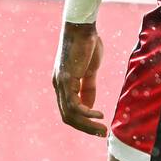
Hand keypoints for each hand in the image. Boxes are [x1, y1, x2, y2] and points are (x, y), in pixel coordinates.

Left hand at [53, 21, 106, 136]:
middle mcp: (58, 86)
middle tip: (101, 134)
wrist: (82, 27)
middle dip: (85, 128)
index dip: (82, 122)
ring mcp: (60, 84)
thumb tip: (90, 105)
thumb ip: (88, 86)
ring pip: (70, 114)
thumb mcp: (90, 69)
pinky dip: (86, 113)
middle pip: (68, 117)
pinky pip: (74, 105)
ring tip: (102, 129)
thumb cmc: (87, 44)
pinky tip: (98, 114)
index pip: (69, 110)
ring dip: (87, 125)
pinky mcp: (66, 80)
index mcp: (63, 84)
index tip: (98, 126)